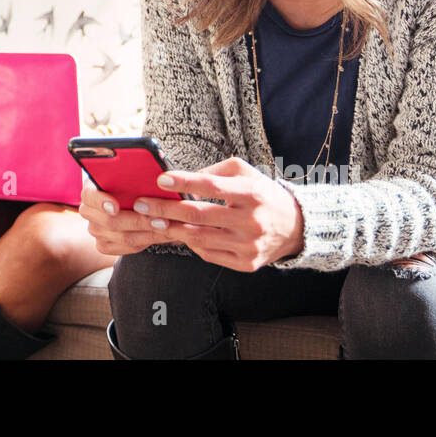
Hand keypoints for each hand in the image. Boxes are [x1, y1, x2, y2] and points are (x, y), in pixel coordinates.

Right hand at [78, 179, 179, 255]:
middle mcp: (89, 212)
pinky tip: (165, 234)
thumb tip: (154, 166)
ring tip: (169, 226)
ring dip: (149, 232)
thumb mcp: (129, 175)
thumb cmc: (129, 184)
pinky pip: (128, 248)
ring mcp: (96, 230)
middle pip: (111, 221)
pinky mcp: (104, 245)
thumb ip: (134, 172)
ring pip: (124, 237)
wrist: (127, 202)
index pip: (90, 196)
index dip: (102, 202)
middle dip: (139, 221)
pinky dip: (149, 241)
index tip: (115, 207)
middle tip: (162, 219)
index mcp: (91, 190)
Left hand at [128, 157, 304, 271]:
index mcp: (252, 193)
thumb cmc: (262, 194)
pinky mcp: (247, 264)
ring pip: (199, 238)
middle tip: (140, 204)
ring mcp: (249, 245)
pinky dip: (191, 243)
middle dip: (165, 208)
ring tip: (152, 219)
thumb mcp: (244, 173)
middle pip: (199, 215)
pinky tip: (180, 233)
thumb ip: (213, 172)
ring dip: (172, 228)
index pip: (211, 186)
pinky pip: (209, 254)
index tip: (160, 179)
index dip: (184, 182)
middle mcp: (251, 220)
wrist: (295, 226)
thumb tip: (181, 178)